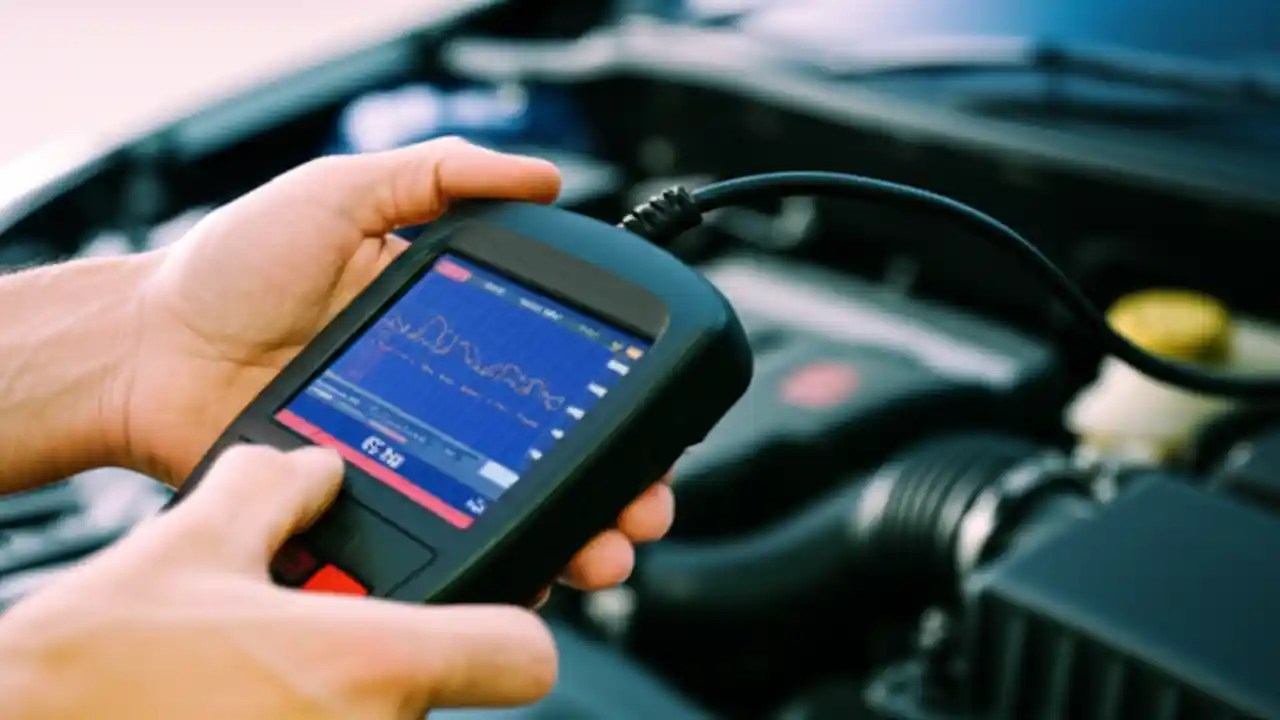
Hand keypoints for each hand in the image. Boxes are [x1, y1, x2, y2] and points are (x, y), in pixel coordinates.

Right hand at [0, 445, 557, 718]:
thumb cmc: (90, 668)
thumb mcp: (187, 543)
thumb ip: (274, 489)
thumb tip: (312, 473)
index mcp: (369, 662)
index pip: (525, 655)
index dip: (512, 628)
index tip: (488, 616)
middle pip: (444, 691)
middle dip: (395, 662)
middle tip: (321, 641)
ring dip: (343, 700)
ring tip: (262, 677)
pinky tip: (237, 706)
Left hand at [113, 138, 672, 590]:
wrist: (147, 351)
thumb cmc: (231, 268)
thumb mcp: (343, 193)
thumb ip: (439, 178)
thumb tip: (545, 178)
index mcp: (451, 319)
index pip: (553, 362)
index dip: (611, 393)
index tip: (653, 413)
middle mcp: (446, 391)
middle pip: (552, 447)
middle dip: (616, 484)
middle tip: (646, 506)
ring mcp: (415, 452)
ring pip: (514, 503)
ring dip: (575, 533)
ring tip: (607, 550)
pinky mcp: (372, 499)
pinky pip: (447, 536)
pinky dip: (498, 561)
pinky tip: (535, 570)